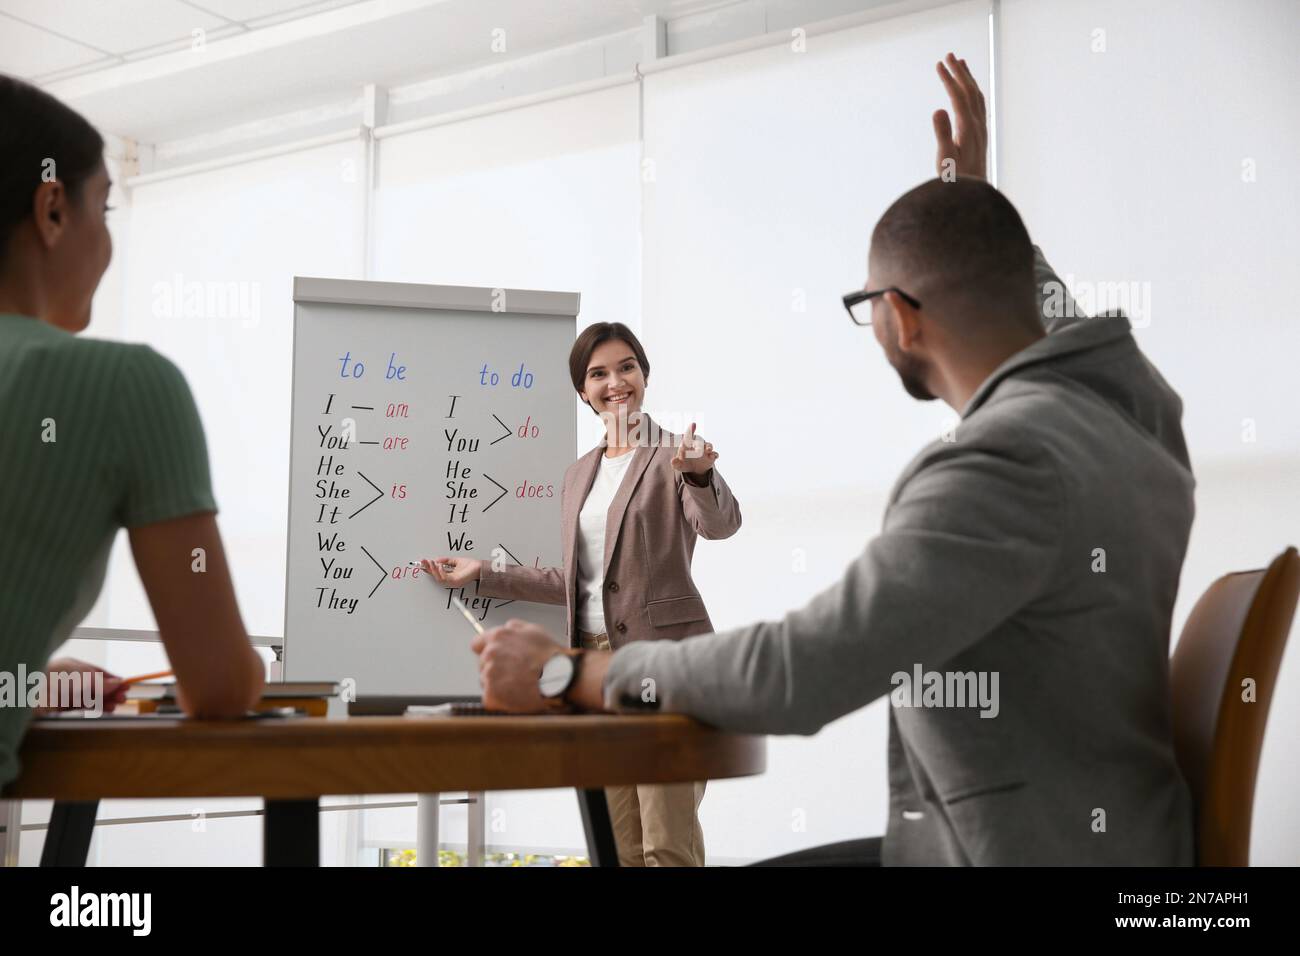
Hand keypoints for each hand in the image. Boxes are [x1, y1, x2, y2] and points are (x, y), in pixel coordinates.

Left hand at [36, 657, 127, 714]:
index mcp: (69, 667)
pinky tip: (106, 709)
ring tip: (117, 704)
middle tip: (123, 697)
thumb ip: (98, 681)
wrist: (24, 696)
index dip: (110, 679)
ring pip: (89, 698)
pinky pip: (82, 707)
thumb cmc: (49, 680)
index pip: (95, 672)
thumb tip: (117, 683)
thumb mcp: (78, 677)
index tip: (124, 685)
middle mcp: (67, 680)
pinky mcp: (60, 709)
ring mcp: (63, 695)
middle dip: (110, 691)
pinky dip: (95, 708)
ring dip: (105, 700)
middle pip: (94, 686)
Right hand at [421, 556, 481, 586]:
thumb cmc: (471, 566)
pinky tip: (439, 566)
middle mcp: (450, 579)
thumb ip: (446, 560)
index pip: (436, 571)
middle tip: (424, 561)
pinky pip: (445, 578)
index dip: (429, 567)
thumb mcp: (455, 560)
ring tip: (431, 562)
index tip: (423, 562)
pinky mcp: (455, 581)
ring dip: (433, 570)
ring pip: (438, 578)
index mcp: (449, 574)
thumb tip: (437, 559)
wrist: (479, 568)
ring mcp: (452, 581)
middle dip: (429, 568)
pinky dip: (441, 572)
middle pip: (435, 575)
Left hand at [471, 618, 565, 712]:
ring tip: (519, 685)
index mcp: (498, 637)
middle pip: (483, 664)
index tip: (495, 658)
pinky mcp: (491, 694)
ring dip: (498, 684)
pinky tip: (515, 696)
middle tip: (515, 673)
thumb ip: (515, 627)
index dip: (486, 650)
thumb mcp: (534, 630)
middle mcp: (490, 654)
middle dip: (496, 669)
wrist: (558, 678)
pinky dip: (500, 700)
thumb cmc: (550, 656)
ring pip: (487, 682)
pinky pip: (490, 699)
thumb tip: (507, 628)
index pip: (477, 644)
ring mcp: (489, 674)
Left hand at [671, 422, 717, 476]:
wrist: (694, 469)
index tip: (693, 424)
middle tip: (698, 450)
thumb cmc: (685, 463)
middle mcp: (698, 446)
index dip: (691, 430)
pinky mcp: (711, 457)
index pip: (689, 436)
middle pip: (700, 442)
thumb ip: (675, 463)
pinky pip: (714, 454)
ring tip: (708, 450)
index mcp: (688, 445)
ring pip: (709, 446)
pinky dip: (714, 455)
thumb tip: (673, 461)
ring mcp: (705, 451)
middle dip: (700, 445)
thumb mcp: (679, 465)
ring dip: (709, 447)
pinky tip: (713, 456)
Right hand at [933, 52, 987, 181]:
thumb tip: (938, 109)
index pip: (958, 96)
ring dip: (968, 79)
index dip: (948, 79)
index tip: (938, 64)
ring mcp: (981, 129)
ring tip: (960, 64)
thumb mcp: (945, 158)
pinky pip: (979, 106)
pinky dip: (972, 92)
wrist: (972, 195)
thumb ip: (942, 133)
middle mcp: (978, 125)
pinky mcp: (980, 135)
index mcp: (968, 128)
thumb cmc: (955, 180)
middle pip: (970, 91)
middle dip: (959, 72)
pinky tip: (968, 91)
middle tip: (949, 55)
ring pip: (977, 96)